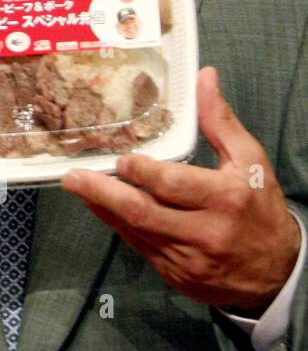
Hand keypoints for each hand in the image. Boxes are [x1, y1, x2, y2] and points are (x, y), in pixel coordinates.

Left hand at [63, 66, 301, 312]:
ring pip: (134, 232)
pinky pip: (138, 247)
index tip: (121, 159)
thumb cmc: (260, 207)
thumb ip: (221, 121)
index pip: (173, 185)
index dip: (141, 172)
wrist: (277, 273)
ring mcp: (188, 259)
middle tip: (73, 177)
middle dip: (103, 193)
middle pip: (143, 213)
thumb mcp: (250, 161)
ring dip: (103, 208)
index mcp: (226, 199)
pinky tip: (101, 206)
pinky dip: (117, 225)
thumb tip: (204, 76)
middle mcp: (205, 232)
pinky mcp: (176, 275)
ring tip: (79, 186)